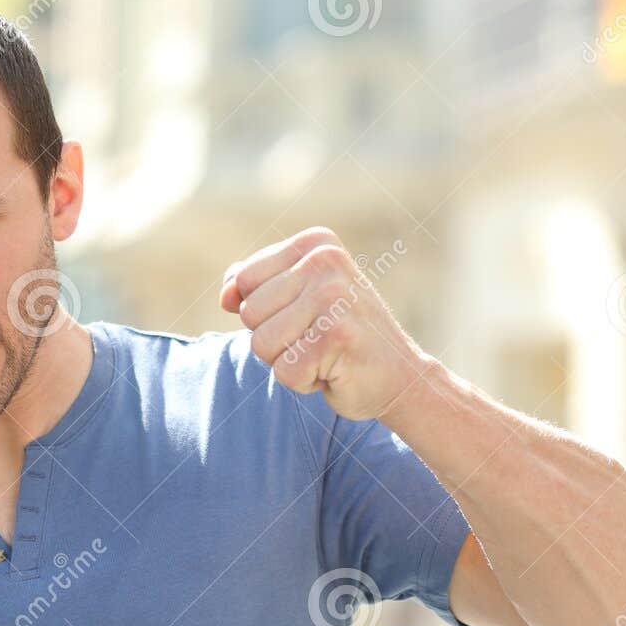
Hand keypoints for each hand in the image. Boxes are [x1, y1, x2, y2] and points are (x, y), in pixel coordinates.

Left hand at [219, 227, 432, 420]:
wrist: (400, 377)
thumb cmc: (340, 337)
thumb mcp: (297, 300)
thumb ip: (254, 287)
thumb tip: (225, 294)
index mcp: (315, 244)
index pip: (243, 280)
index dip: (264, 312)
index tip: (306, 315)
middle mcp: (325, 262)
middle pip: (249, 313)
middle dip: (275, 339)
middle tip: (317, 339)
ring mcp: (332, 297)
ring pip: (261, 344)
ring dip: (287, 361)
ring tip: (324, 354)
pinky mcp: (336, 336)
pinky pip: (283, 371)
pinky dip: (303, 381)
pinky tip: (334, 370)